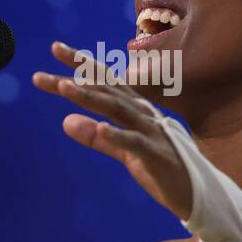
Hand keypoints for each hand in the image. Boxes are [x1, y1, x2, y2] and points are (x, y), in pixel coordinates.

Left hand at [32, 42, 193, 220]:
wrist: (195, 193)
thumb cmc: (160, 167)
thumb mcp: (123, 151)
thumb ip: (96, 137)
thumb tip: (65, 121)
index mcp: (134, 110)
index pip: (104, 81)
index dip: (81, 63)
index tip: (55, 48)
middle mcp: (142, 114)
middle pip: (105, 90)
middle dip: (76, 77)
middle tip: (45, 69)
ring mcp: (151, 132)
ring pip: (117, 110)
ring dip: (91, 97)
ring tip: (66, 88)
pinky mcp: (156, 155)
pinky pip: (135, 143)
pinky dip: (118, 135)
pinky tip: (101, 129)